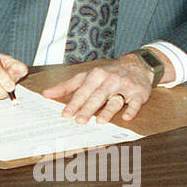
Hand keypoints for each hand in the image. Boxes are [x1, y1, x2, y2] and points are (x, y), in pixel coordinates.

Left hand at [41, 52, 163, 123]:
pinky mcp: (139, 93)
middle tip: (79, 121)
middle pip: (97, 96)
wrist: (136, 65)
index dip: (74, 103)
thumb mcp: (85, 76)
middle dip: (88, 108)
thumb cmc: (106, 74)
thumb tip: (46, 94)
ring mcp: (125, 86)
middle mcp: (110, 80)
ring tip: (100, 122)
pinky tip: (126, 117)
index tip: (65, 114)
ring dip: (108, 111)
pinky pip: (135, 102)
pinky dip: (132, 109)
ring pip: (115, 99)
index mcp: (95, 75)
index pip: (83, 91)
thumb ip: (67, 86)